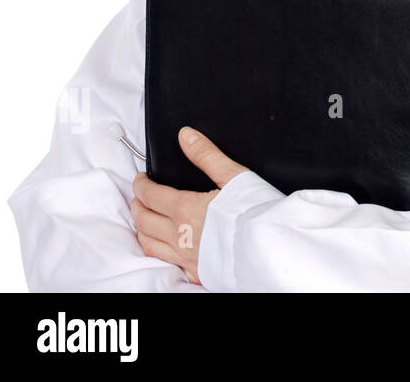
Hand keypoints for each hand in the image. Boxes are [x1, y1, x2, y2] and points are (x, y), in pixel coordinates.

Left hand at [131, 126, 249, 284]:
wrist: (272, 248)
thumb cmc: (257, 212)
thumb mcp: (234, 176)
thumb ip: (207, 156)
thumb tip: (185, 136)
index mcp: (186, 209)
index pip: (152, 195)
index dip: (142, 185)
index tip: (141, 179)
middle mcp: (180, 235)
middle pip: (145, 220)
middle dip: (138, 206)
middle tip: (139, 197)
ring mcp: (186, 257)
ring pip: (150, 245)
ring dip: (142, 230)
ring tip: (144, 220)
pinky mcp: (197, 272)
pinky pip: (168, 264)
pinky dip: (158, 252)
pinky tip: (164, 249)